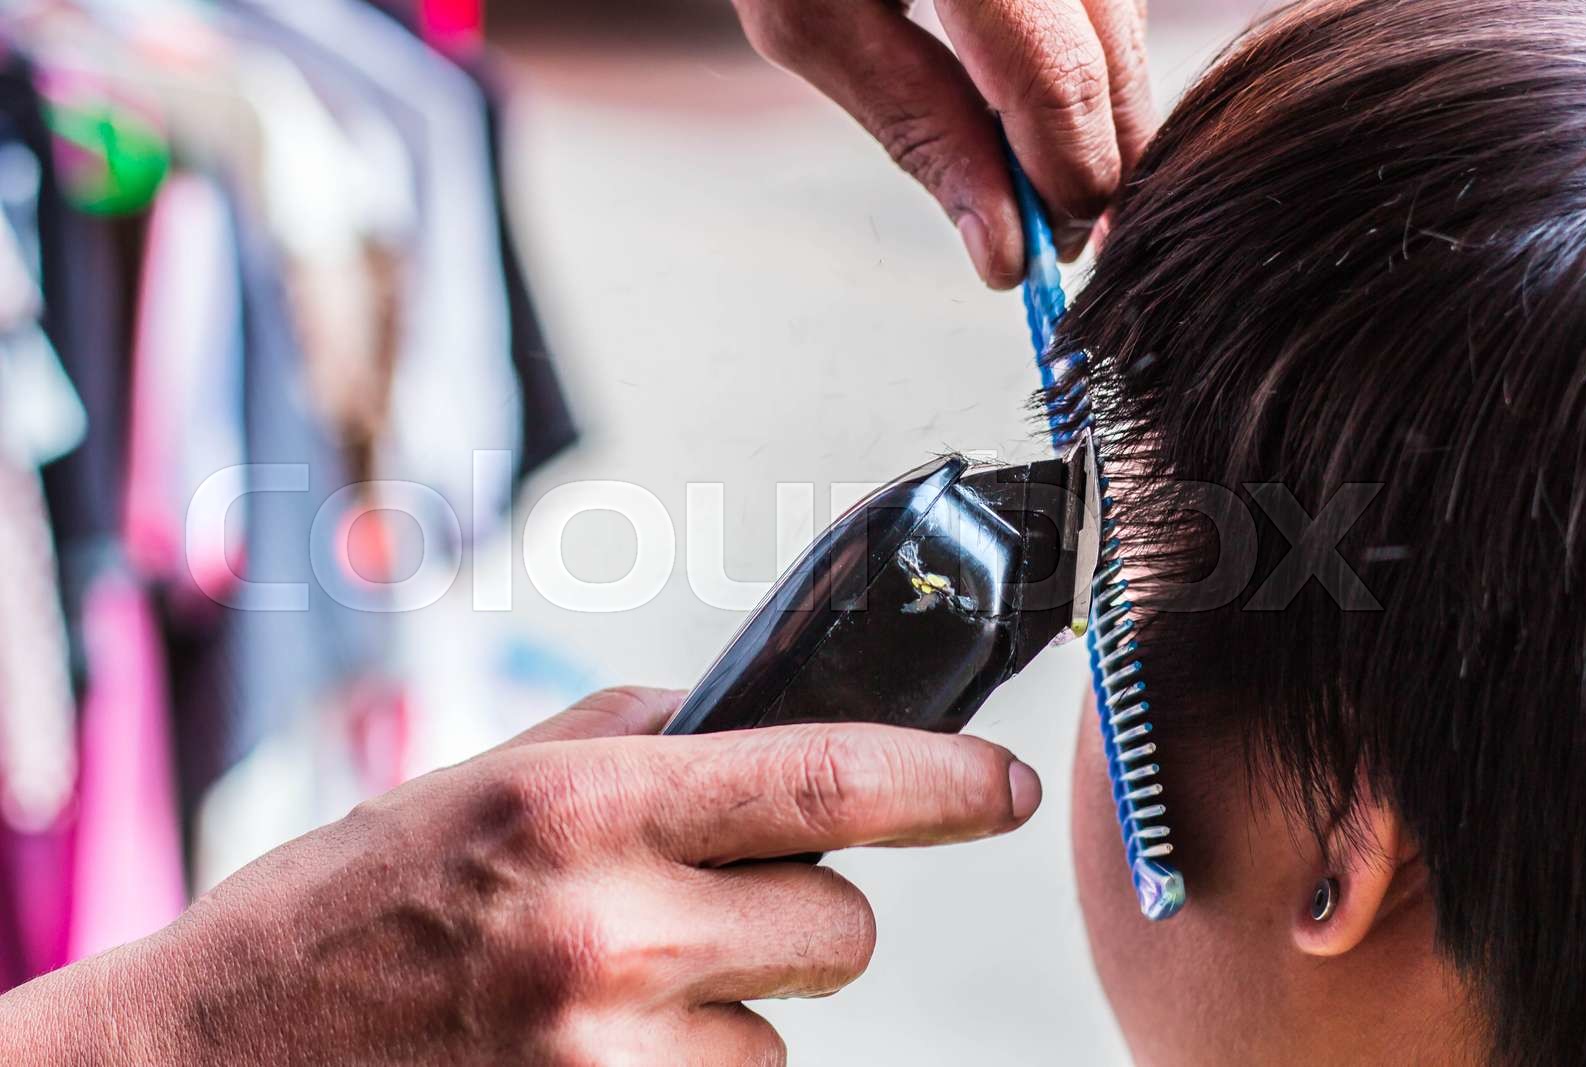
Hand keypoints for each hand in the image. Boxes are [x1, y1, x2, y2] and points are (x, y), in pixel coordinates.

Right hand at [3, 688, 1040, 1064]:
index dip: (939, 779)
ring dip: (728, 998)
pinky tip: (588, 1043)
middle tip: (708, 900)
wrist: (207, 1060)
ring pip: (781, 1022)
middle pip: (838, 924)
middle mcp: (606, 933)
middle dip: (805, 909)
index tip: (1000, 784)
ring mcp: (607, 1055)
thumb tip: (767, 727)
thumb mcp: (485, 782)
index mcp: (580, 808)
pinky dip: (688, 1065)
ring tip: (601, 985)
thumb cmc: (348, 908)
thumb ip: (637, 743)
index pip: (819, 782)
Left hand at [732, 0, 1155, 285]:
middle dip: (1097, 162)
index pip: (1055, 82)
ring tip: (1046, 164)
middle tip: (1059, 228)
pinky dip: (1089, 52)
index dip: (1062, 185)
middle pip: (1114, 58)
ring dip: (1098, 109)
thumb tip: (1004, 250)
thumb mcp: (812, 20)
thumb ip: (917, 130)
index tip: (1044, 256)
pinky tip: (1040, 86)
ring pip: (1128, 25)